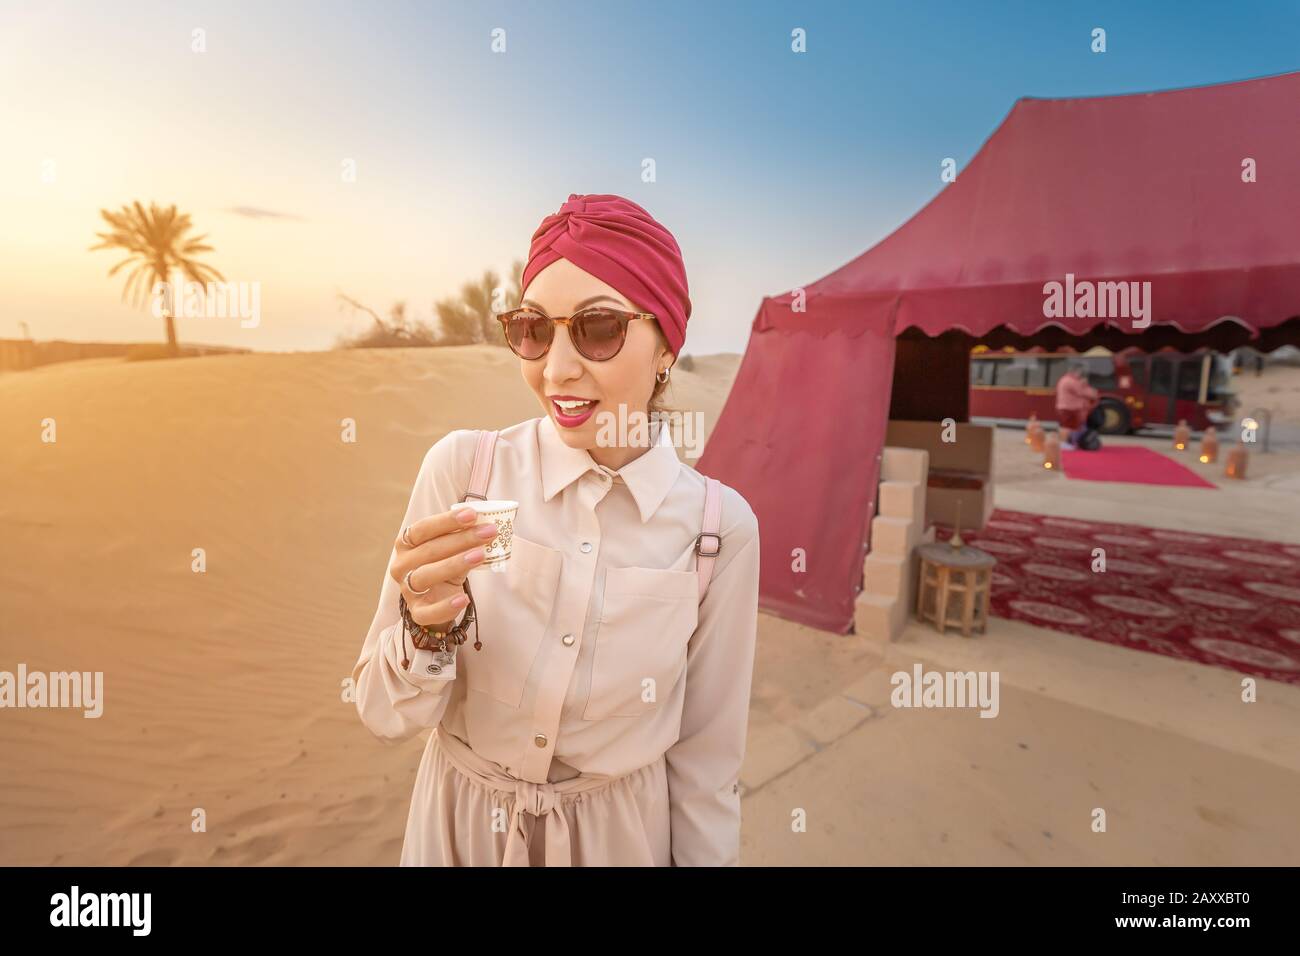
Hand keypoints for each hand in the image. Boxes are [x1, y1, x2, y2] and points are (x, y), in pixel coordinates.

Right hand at [390, 505, 497, 629]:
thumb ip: (461, 536)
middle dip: (461, 539)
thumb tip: (487, 523)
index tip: (472, 514)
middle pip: (429, 551)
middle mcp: (402, 566)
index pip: (422, 529)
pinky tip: (464, 599)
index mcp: (406, 544)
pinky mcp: (418, 612)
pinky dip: (446, 606)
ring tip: (481, 555)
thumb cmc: (444, 565)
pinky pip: (429, 611)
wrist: (437, 600)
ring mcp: (408, 590)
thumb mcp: (451, 549)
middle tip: (488, 532)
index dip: (446, 520)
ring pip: (426, 575)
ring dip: (454, 564)